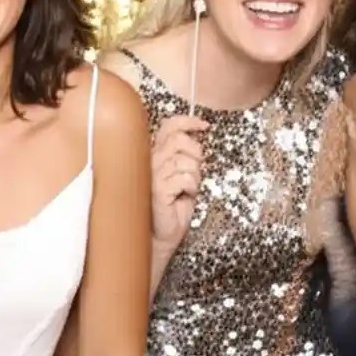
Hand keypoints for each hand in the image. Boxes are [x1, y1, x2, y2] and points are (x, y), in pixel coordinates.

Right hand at [150, 115, 207, 248]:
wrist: (161, 234)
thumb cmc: (173, 205)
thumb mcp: (181, 174)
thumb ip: (185, 154)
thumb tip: (199, 134)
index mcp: (155, 153)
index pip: (169, 126)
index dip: (188, 121)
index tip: (205, 125)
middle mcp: (150, 160)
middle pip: (180, 140)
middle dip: (196, 154)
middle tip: (196, 170)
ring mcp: (152, 174)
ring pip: (186, 161)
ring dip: (195, 177)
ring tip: (188, 189)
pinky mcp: (158, 189)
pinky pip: (186, 178)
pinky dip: (192, 188)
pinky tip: (184, 196)